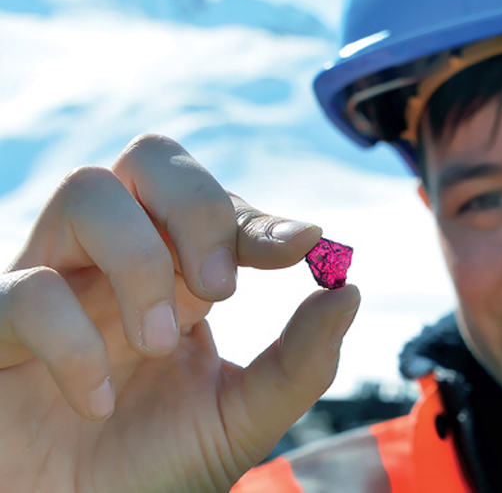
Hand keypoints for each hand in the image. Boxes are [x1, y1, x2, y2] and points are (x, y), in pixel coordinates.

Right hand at [0, 134, 359, 491]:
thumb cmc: (155, 467)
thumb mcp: (244, 417)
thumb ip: (300, 360)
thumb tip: (350, 290)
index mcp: (178, 275)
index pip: (218, 206)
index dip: (259, 218)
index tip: (305, 247)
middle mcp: (117, 263)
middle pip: (150, 158)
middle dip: (198, 206)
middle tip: (221, 288)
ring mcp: (54, 282)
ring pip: (86, 191)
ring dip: (139, 262)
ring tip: (157, 345)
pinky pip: (27, 290)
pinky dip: (74, 342)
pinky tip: (97, 402)